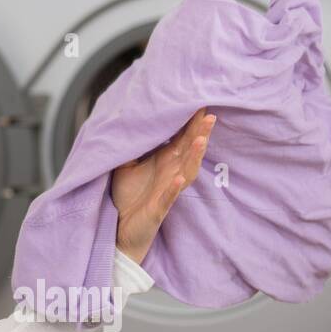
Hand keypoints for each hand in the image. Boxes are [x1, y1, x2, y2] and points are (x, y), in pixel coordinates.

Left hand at [110, 106, 216, 265]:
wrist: (121, 228)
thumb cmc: (128, 197)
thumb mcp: (125, 165)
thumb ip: (132, 145)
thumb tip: (130, 122)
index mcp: (163, 162)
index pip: (180, 139)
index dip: (190, 124)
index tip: (198, 103)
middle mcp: (170, 174)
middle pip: (189, 151)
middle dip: (199, 134)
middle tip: (209, 114)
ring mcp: (167, 191)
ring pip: (186, 172)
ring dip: (194, 157)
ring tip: (201, 141)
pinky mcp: (158, 209)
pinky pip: (169, 198)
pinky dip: (175, 188)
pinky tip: (180, 179)